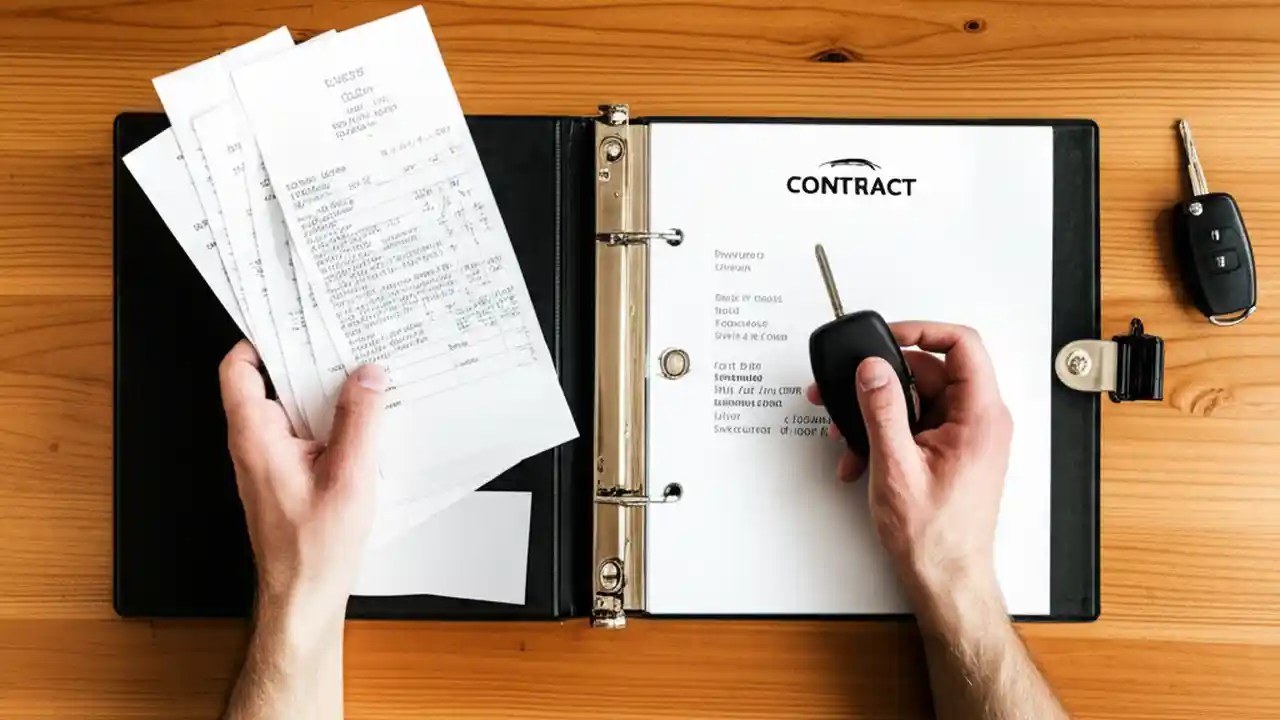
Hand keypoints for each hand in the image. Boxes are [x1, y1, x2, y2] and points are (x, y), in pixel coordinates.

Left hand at [219, 340, 386, 636]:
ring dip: (327, 396)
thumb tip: (367, 376)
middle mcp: (256, 446)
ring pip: (294, 410)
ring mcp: (271, 461)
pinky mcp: (289, 476)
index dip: (259, 339)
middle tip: (346, 344)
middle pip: (273, 384)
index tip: (293, 322)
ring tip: (365, 382)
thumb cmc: (313, 551)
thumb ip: (359, 422)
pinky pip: (307, 434)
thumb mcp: (348, 478)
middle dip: (310, 363)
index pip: (238, 370)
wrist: (304, 598)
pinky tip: (365, 426)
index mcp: (257, 438)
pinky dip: (333, 423)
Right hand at [807, 322, 1011, 612]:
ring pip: (914, 401)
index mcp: (979, 417)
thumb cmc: (935, 537)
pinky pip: (913, 426)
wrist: (944, 579)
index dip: (923, 330)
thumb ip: (882, 409)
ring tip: (848, 437)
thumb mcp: (897, 465)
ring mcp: (964, 437)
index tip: (886, 337)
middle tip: (846, 390)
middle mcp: (978, 422)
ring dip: (875, 416)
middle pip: (928, 373)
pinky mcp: (948, 452)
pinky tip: (860, 459)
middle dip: (881, 383)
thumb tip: (872, 368)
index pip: (962, 345)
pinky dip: (883, 437)